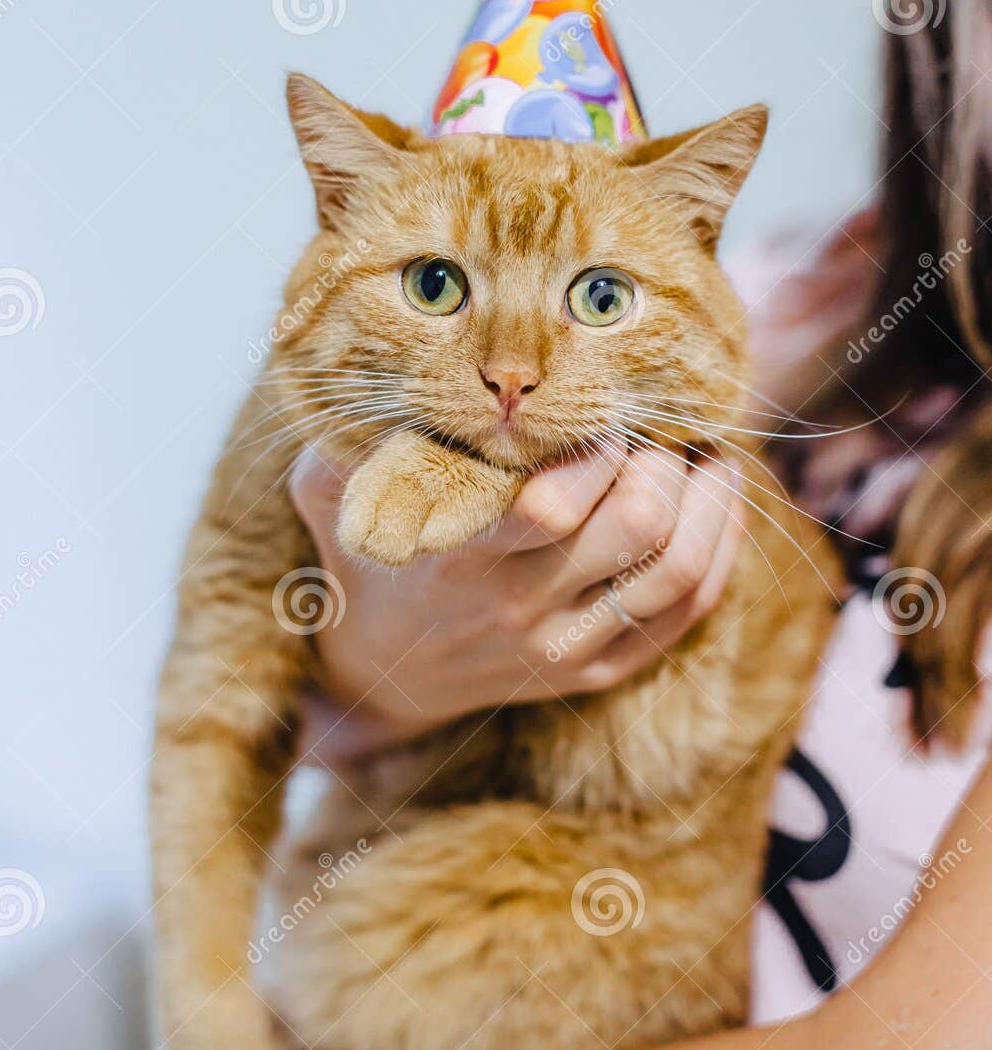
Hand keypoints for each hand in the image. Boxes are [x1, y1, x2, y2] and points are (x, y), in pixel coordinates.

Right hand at [289, 442, 741, 764]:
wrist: (382, 675)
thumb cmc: (367, 562)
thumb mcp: (331, 499)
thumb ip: (344, 442)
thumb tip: (377, 374)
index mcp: (462, 562)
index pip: (553, 508)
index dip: (595, 448)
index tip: (600, 408)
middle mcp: (523, 611)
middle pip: (637, 528)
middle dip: (663, 458)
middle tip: (662, 421)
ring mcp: (567, 648)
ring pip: (678, 571)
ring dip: (708, 499)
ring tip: (708, 450)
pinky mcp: (599, 669)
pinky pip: (687, 612)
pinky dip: (717, 549)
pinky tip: (716, 500)